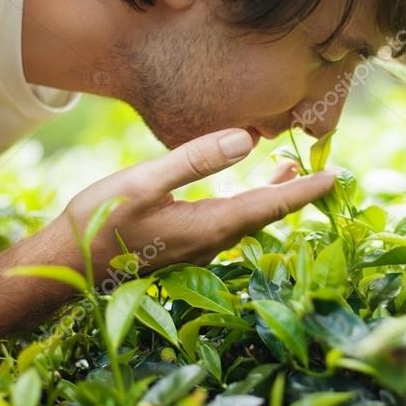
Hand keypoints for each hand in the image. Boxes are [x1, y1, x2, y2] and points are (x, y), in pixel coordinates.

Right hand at [62, 128, 335, 274]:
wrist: (68, 265)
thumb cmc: (101, 221)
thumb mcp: (146, 182)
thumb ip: (197, 159)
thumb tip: (248, 140)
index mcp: (210, 227)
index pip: (271, 206)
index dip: (305, 190)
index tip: (337, 177)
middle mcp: (212, 243)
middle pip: (265, 214)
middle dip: (295, 190)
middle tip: (322, 167)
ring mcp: (198, 249)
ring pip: (247, 218)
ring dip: (270, 193)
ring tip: (287, 166)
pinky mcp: (184, 247)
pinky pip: (229, 222)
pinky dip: (247, 201)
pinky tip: (240, 188)